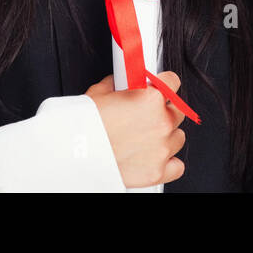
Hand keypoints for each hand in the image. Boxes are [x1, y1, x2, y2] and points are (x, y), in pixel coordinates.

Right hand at [86, 72, 186, 187]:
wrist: (74, 157)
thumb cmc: (84, 126)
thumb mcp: (100, 93)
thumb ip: (119, 84)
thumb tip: (123, 81)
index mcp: (150, 98)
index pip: (172, 82)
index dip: (164, 84)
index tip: (160, 88)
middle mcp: (161, 122)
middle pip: (178, 110)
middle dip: (164, 111)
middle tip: (146, 115)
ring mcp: (161, 148)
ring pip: (178, 137)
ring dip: (166, 136)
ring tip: (144, 138)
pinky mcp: (157, 171)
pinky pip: (177, 166)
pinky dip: (168, 162)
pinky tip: (154, 157)